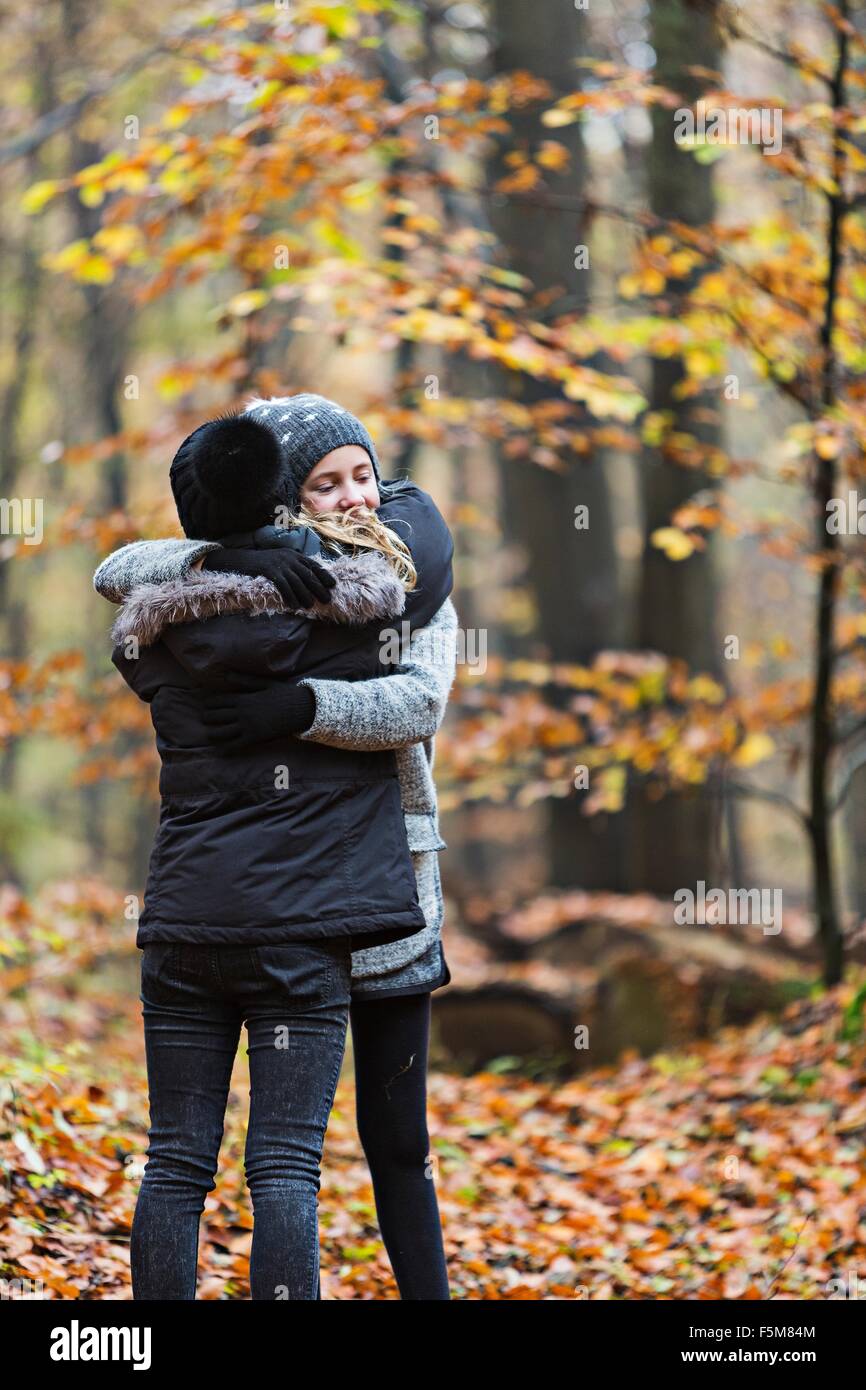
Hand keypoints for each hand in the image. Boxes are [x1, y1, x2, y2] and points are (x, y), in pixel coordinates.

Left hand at [151, 682, 315, 752]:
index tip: (204, 705)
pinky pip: (237, 745)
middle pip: (217, 716)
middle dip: (208, 718)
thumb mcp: (264, 684)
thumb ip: (244, 680)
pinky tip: (221, 751)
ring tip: (209, 735)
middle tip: (204, 719)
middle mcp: (243, 712)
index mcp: (244, 698)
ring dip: (213, 733)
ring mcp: (248, 726)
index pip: (219, 701)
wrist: (301, 709)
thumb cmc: (284, 694)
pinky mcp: (255, 737)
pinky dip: (227, 748)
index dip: (209, 703)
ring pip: (223, 731)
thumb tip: (226, 675)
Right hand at [201, 546, 335, 607]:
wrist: (240, 560)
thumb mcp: (281, 560)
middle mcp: (289, 557)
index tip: (333, 584)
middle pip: (307, 574)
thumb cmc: (262, 564)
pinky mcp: (269, 571)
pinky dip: (290, 597)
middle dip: (318, 587)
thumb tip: (308, 580)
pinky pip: (283, 586)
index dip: (324, 575)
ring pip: (297, 582)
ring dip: (305, 595)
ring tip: (310, 606)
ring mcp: (279, 564)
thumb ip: (294, 567)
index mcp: (294, 554)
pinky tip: (294, 606)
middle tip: (327, 599)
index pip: (313, 564)